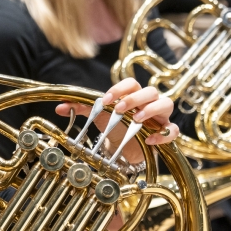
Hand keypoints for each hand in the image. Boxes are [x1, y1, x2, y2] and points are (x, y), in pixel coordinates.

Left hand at [55, 78, 177, 163]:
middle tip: (119, 109)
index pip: (132, 83)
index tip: (105, 100)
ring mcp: (160, 117)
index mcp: (133, 94)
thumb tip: (59, 107)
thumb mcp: (98, 116)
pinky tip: (149, 140)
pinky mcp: (165, 133)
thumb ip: (81, 109)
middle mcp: (149, 102)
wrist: (125, 148)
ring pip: (166, 104)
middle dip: (134, 99)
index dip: (120, 89)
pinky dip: (164, 134)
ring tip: (136, 120)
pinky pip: (172, 130)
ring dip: (152, 110)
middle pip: (150, 91)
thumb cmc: (114, 126)